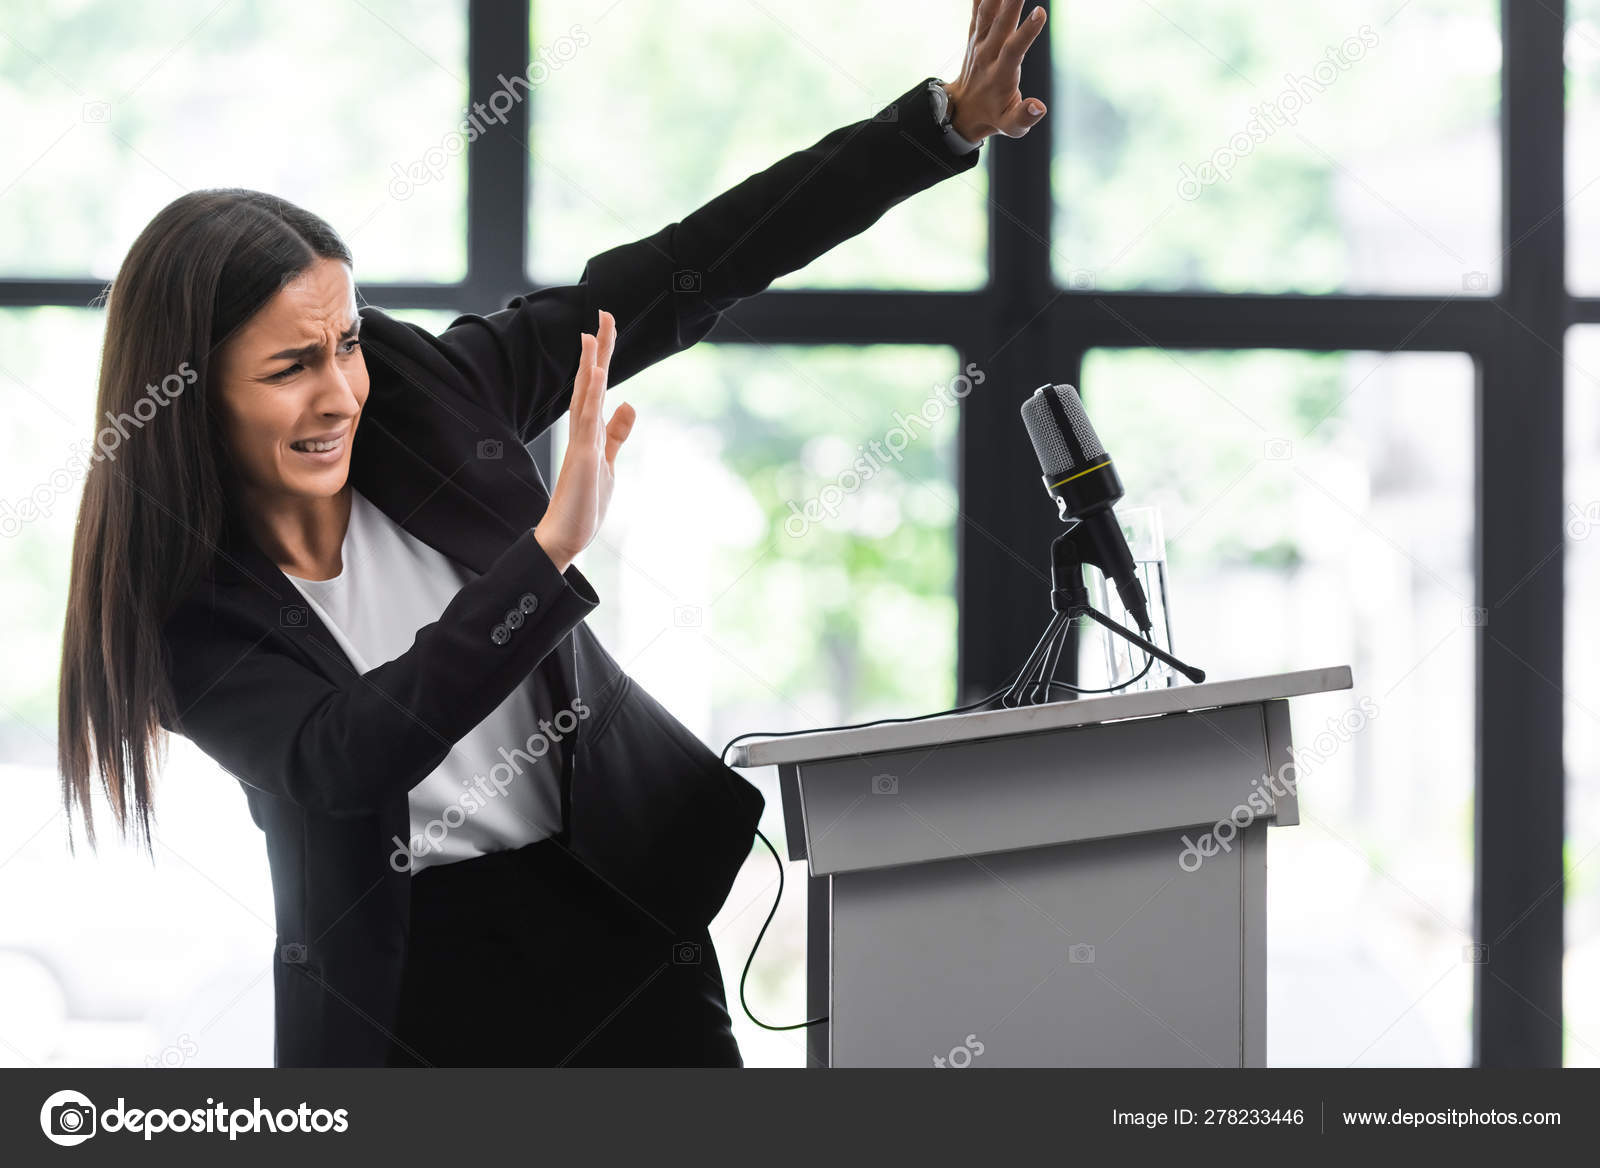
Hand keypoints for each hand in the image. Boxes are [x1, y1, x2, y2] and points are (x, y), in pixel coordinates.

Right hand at [534, 309, 634, 572]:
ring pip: (586, 394)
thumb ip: (617, 434)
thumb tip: (628, 404)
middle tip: (604, 313)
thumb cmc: (584, 504)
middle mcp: (582, 430)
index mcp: (589, 431)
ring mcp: (581, 442)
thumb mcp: (608, 463)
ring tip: (595, 332)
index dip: (601, 358)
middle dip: (598, 349)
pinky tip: (597, 374)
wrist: (565, 537)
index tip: (605, 329)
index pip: (596, 386)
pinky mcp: (583, 456)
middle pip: (590, 381)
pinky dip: (592, 395)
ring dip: (591, 363)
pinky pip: (587, 420)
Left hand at [943, 0, 1048, 142]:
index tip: (1040, 13)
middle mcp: (987, 55)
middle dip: (1012, 1)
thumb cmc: (993, 116)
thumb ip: (1024, 118)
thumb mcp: (1010, 126)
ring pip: (987, 11)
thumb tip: (1039, 107)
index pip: (1013, 50)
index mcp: (999, 75)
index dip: (1026, 32)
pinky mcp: (974, 34)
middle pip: (1000, 24)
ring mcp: (978, 42)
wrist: (963, 109)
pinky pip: (977, 8)